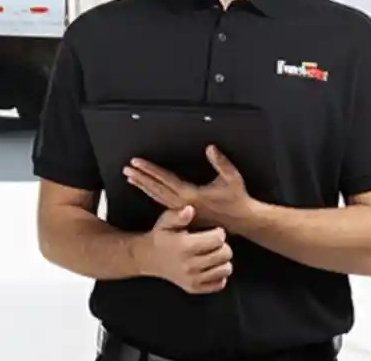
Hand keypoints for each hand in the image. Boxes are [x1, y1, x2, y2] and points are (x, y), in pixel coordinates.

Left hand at [124, 145, 258, 232]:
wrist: (243, 221)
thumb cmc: (237, 198)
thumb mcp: (232, 178)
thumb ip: (221, 162)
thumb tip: (210, 148)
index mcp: (192, 195)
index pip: (165, 179)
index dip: (149, 170)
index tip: (137, 162)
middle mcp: (184, 204)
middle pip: (156, 189)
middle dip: (140, 178)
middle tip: (127, 169)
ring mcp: (183, 211)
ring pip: (158, 198)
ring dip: (143, 187)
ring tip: (131, 179)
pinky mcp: (185, 215)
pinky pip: (163, 204)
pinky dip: (152, 195)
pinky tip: (146, 190)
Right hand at [137, 205, 233, 293]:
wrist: (148, 258)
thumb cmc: (161, 237)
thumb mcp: (165, 221)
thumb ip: (177, 215)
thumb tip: (190, 210)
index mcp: (184, 246)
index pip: (218, 239)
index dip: (219, 233)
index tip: (213, 231)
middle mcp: (189, 265)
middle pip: (224, 254)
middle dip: (223, 246)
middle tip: (214, 243)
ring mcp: (192, 279)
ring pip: (225, 269)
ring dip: (222, 261)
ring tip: (213, 254)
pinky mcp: (194, 288)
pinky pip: (219, 284)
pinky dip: (219, 275)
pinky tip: (210, 267)